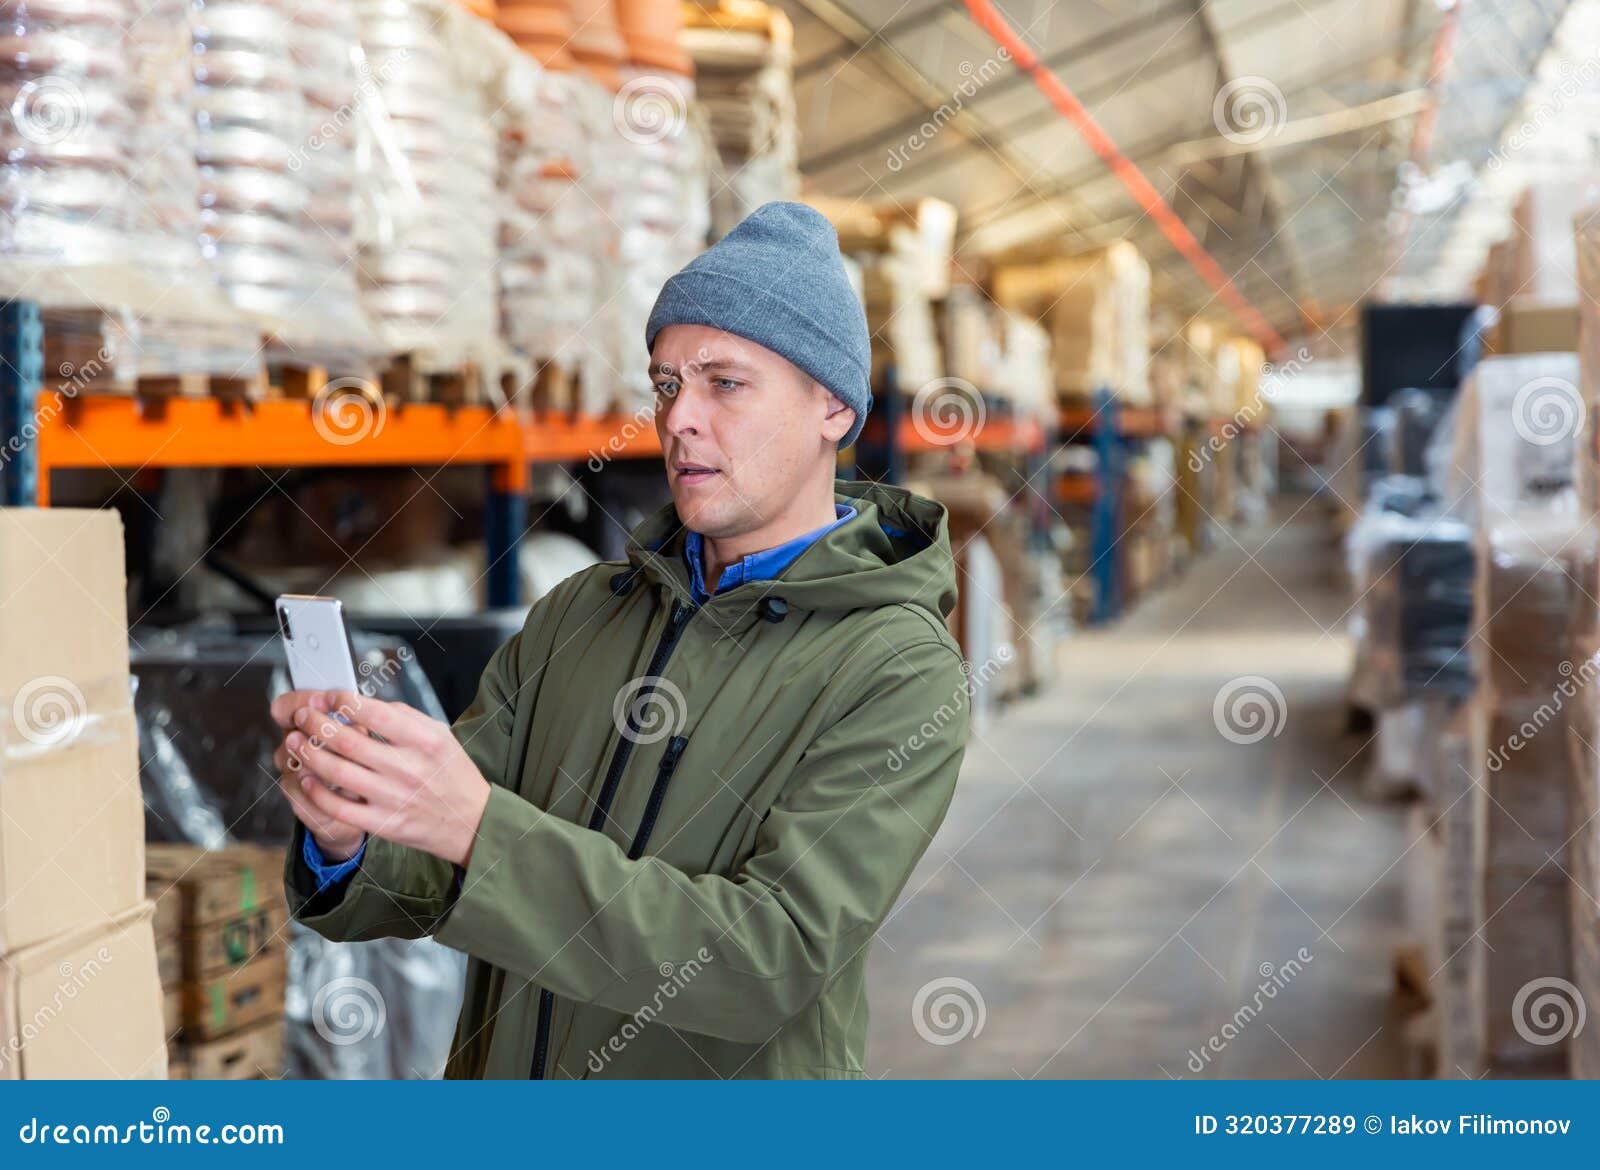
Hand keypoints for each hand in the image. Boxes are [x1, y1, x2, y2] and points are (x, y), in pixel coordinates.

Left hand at [280, 691, 490, 868]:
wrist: (471, 822)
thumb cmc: (453, 774)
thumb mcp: (441, 735)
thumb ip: (406, 716)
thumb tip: (366, 703)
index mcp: (425, 742)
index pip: (377, 715)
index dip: (345, 702)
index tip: (329, 697)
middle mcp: (409, 769)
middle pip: (350, 742)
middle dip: (317, 724)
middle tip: (303, 715)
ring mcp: (394, 798)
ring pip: (338, 773)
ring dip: (310, 754)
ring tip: (296, 741)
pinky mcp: (384, 823)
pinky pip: (340, 808)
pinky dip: (318, 792)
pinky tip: (307, 779)